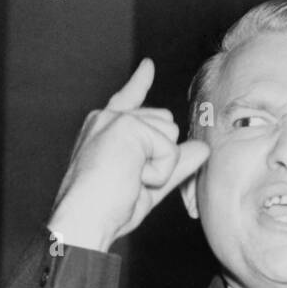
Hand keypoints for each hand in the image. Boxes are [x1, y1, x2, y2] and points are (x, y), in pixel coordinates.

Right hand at [48, 58, 209, 252]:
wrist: (84, 221)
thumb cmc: (105, 209)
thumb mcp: (146, 184)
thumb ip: (173, 164)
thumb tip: (202, 150)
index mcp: (104, 130)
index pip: (129, 100)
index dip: (139, 83)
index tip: (148, 67)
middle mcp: (107, 119)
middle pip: (165, 125)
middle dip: (161, 158)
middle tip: (128, 183)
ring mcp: (117, 119)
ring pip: (170, 135)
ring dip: (159, 167)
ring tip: (127, 181)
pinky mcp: (128, 125)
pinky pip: (170, 150)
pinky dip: (158, 172)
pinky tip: (131, 179)